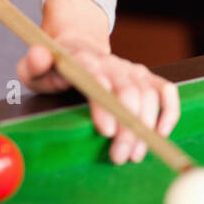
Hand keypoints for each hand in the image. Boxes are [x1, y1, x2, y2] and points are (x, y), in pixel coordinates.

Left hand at [17, 0, 180, 164]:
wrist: (78, 47)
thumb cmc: (55, 68)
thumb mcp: (35, 67)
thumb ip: (34, 63)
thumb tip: (40, 55)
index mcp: (84, 61)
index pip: (98, 78)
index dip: (105, 105)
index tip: (107, 132)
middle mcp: (112, 63)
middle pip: (128, 91)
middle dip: (128, 127)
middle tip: (120, 157)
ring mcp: (131, 69)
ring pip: (148, 95)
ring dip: (146, 128)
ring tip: (134, 155)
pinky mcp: (145, 77)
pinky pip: (165, 91)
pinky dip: (169, 112)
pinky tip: (160, 134)